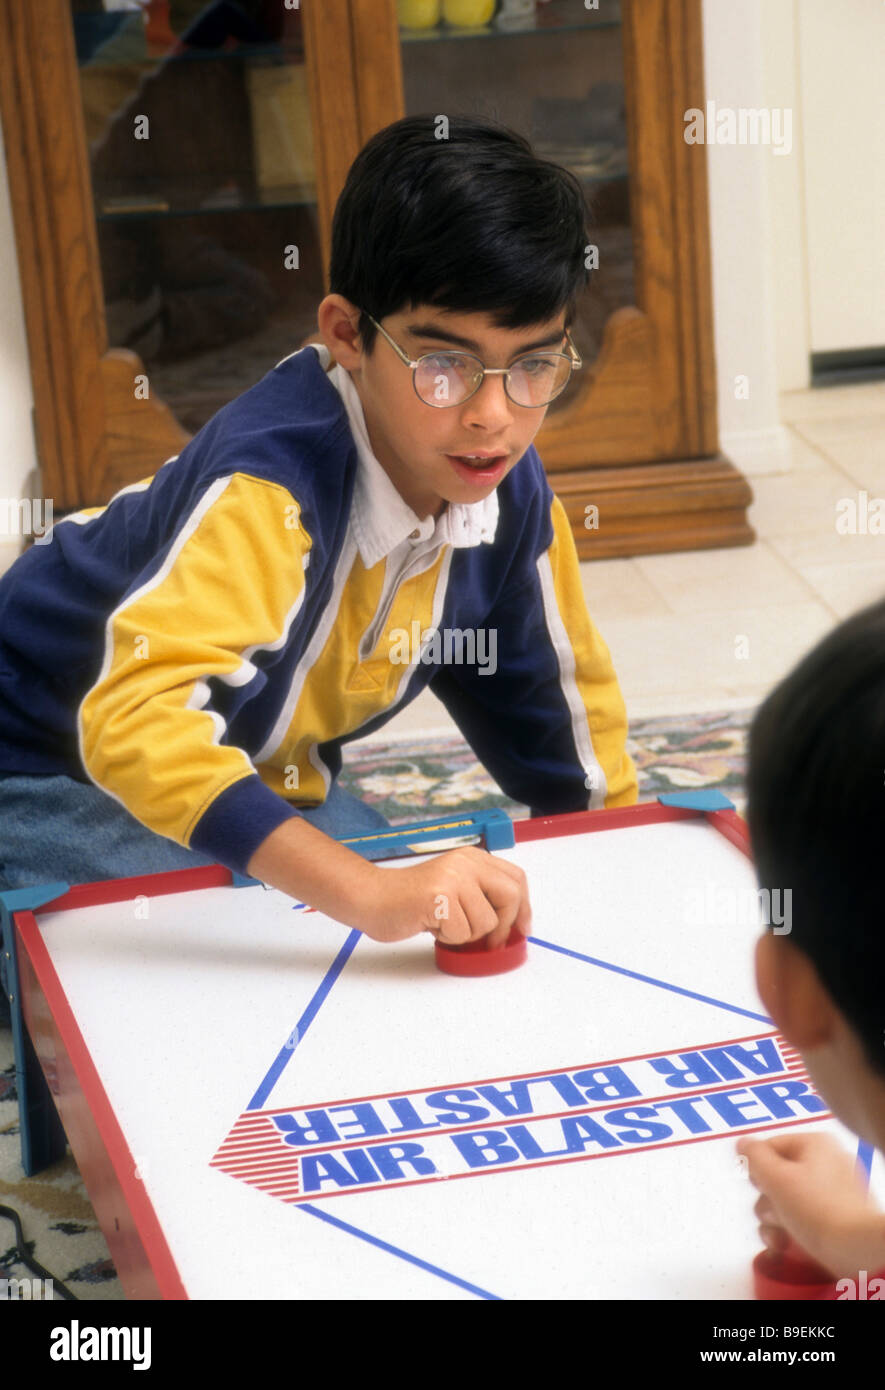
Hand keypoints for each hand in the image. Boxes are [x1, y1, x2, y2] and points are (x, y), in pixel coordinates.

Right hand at [355, 847, 530, 949]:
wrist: (372, 898)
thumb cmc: (410, 900)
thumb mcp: (453, 887)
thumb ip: (481, 895)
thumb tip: (514, 923)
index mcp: (472, 858)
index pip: (515, 879)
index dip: (524, 907)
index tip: (522, 928)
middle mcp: (465, 862)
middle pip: (510, 896)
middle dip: (503, 925)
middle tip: (488, 942)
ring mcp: (452, 878)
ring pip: (486, 922)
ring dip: (467, 934)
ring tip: (443, 924)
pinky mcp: (439, 897)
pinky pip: (462, 932)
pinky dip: (448, 938)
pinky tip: (431, 926)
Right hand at [738, 1131, 884, 1278]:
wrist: (857, 1250)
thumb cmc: (815, 1209)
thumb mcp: (776, 1177)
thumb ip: (753, 1156)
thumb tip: (742, 1143)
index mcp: (816, 1144)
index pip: (769, 1146)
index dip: (756, 1167)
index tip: (755, 1187)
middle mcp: (827, 1162)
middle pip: (777, 1175)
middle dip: (766, 1200)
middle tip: (773, 1212)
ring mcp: (834, 1192)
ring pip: (787, 1199)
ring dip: (773, 1219)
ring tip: (779, 1235)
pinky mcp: (836, 1218)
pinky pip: (803, 1216)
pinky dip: (789, 1229)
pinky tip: (784, 1244)